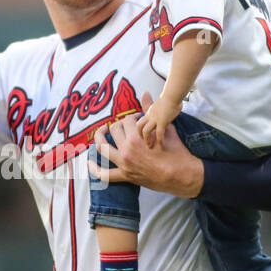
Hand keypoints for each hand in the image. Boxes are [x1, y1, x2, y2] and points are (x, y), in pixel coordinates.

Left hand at [88, 92, 203, 198]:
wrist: (182, 175)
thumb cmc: (176, 151)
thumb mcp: (164, 128)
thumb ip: (151, 111)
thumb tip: (145, 94)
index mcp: (136, 137)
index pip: (127, 120)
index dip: (132, 117)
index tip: (136, 119)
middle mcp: (126, 150)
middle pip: (114, 130)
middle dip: (119, 124)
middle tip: (125, 126)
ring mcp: (124, 164)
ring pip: (103, 148)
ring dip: (100, 138)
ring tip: (102, 133)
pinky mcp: (126, 176)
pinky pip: (105, 175)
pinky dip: (95, 170)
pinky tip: (89, 163)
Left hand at [139, 96, 181, 148]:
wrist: (173, 95)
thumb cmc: (171, 99)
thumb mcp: (161, 105)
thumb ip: (157, 109)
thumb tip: (159, 109)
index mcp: (149, 112)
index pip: (139, 121)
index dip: (139, 128)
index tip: (143, 135)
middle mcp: (149, 115)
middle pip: (138, 126)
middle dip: (139, 135)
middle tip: (143, 141)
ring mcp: (155, 119)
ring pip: (145, 131)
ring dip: (147, 139)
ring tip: (150, 146)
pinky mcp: (162, 121)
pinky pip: (159, 133)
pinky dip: (160, 140)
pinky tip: (162, 145)